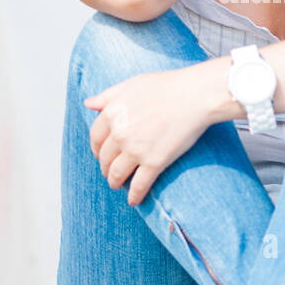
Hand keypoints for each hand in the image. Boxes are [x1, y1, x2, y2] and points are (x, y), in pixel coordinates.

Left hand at [84, 64, 212, 204]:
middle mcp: (120, 133)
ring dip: (114, 182)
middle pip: (104, 158)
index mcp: (112, 113)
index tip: (101, 154)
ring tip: (118, 185)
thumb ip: (108, 96)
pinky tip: (133, 200)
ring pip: (116, 174)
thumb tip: (88, 103)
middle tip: (110, 171)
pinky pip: (138, 186)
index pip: (95, 138)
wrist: (196, 96)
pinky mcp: (154, 163)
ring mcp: (136, 150)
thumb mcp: (132, 84)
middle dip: (105, 167)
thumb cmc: (167, 86)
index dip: (97, 149)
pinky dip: (134, 196)